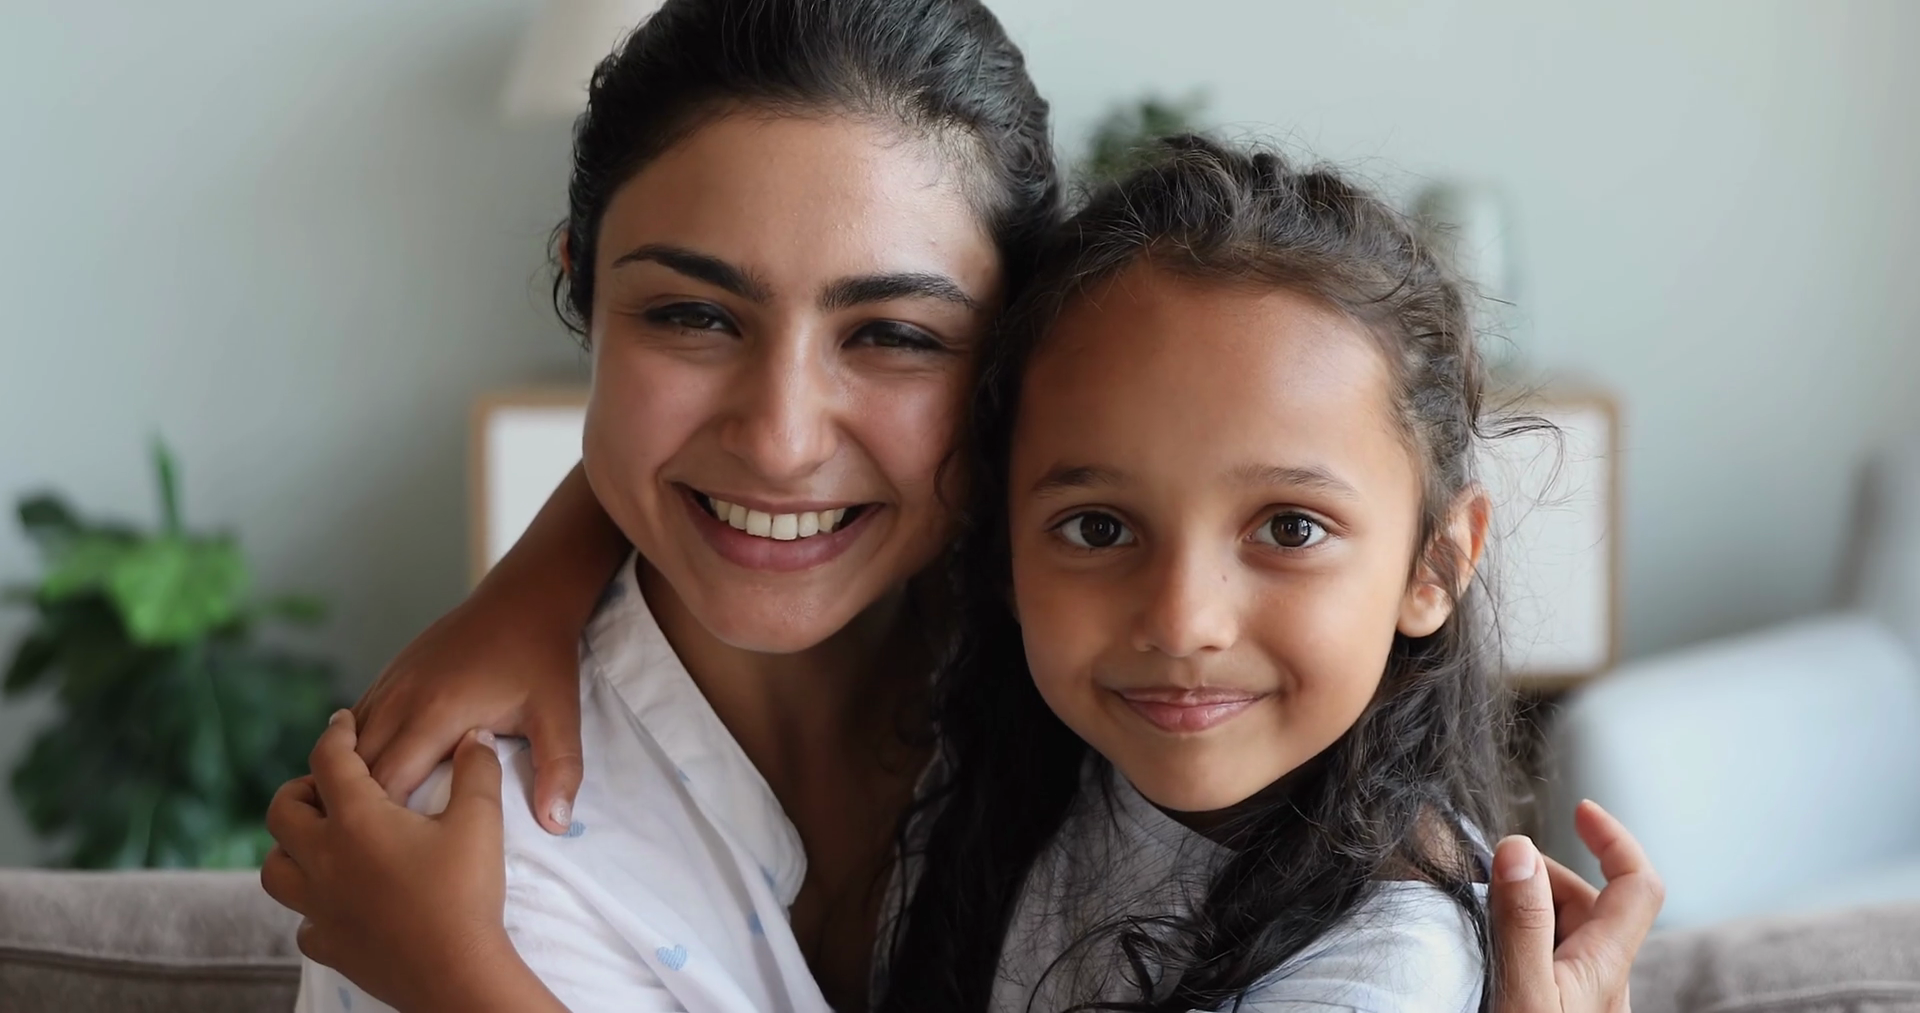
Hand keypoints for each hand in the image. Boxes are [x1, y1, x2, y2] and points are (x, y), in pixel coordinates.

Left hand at [261, 710, 521, 1010]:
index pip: (328, 760)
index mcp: (356, 821)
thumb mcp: (481, 821)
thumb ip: (477, 770)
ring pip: (274, 868)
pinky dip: (313, 906)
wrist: (456, 973)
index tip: (341, 722)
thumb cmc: (466, 893)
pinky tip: (340, 902)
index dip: (334, 733)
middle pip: (282, 812)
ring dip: (290, 848)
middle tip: (329, 786)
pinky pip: (303, 921)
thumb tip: (477, 736)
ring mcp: (318, 906)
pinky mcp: (327, 944)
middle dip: (301, 790)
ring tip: (322, 842)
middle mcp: (324, 860)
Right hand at [353, 592, 584, 833]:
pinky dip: (356, 751)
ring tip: (360, 823)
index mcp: (437, 714)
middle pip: (354, 767)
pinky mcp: (391, 674)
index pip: (386, 783)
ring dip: (351, 779)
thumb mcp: (559, 716)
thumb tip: (556, 824)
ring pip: (348, 743)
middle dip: (356, 808)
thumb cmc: (543, 660)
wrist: (525, 598)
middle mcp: (402, 698)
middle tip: (366, 851)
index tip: (390, 857)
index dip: (382, 824)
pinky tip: (368, 779)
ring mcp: (391, 682)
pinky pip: (358, 720)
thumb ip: (559, 770)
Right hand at [1489, 800, 1664, 1012]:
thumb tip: (1519, 849)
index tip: (1581, 809)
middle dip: (1539, 877)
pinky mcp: (1562, 1009)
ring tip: (1480, 920)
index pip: (1637, 884)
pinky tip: (1490, 953)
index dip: (1614, 838)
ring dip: (1524, 909)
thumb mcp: (1521, 991)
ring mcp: (1584, 998)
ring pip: (1564, 930)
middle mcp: (1603, 980)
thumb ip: (1522, 923)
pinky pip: (1549, 957)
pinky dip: (1520, 938)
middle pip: (1588, 902)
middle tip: (1486, 881)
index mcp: (1604, 966)